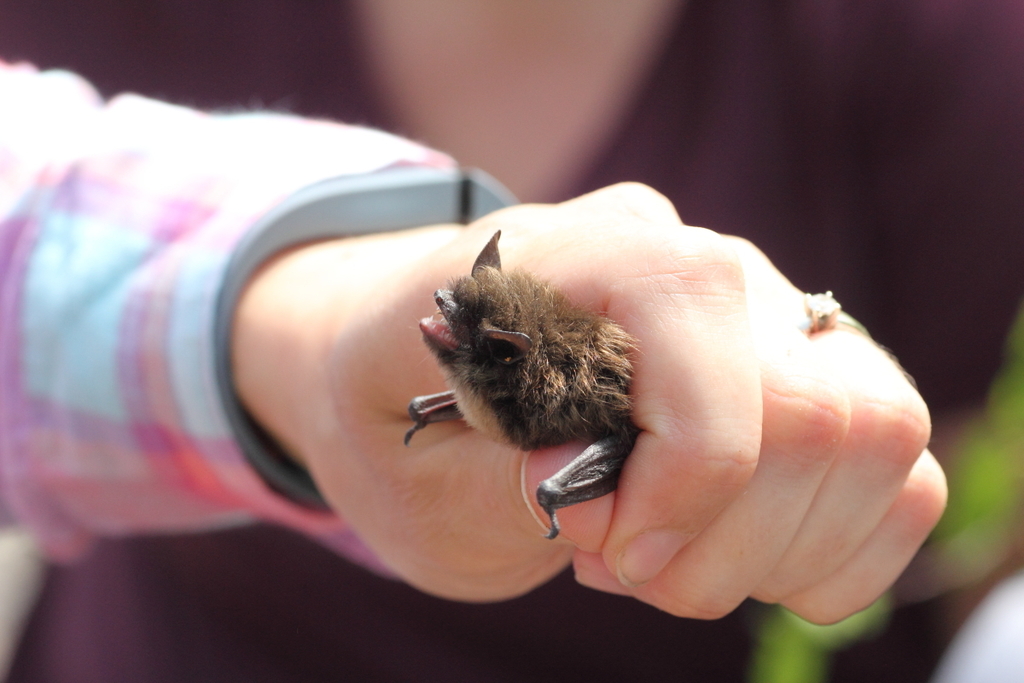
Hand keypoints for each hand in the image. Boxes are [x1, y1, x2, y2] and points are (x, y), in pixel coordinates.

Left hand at [232, 183, 945, 620]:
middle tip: (617, 566)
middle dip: (725, 537)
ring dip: (777, 547)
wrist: (403, 355)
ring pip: (876, 431)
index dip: (688, 469)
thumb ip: (499, 475)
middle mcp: (690, 258)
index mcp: (579, 248)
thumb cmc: (392, 401)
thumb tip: (609, 494)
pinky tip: (730, 553)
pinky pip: (892, 459)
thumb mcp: (399, 456)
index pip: (703, 316)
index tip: (609, 550)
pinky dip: (831, 542)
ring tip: (662, 560)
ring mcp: (755, 309)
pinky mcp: (794, 367)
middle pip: (818, 404)